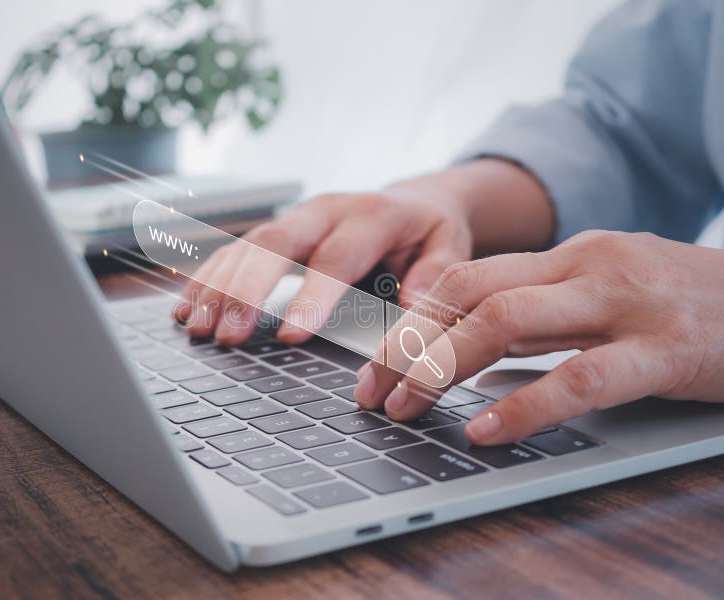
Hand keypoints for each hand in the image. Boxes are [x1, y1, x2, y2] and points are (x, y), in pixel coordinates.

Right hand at [177, 174, 474, 344]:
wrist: (411, 201)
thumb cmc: (429, 231)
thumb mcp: (450, 246)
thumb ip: (436, 275)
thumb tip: (416, 306)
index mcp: (372, 215)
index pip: (335, 257)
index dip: (311, 295)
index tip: (289, 336)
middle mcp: (327, 210)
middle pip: (276, 243)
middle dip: (246, 290)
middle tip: (226, 334)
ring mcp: (298, 217)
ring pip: (248, 245)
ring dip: (218, 286)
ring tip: (196, 326)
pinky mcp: (280, 230)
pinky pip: (237, 249)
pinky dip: (210, 277)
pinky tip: (188, 306)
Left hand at [354, 230, 723, 444]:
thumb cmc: (684, 306)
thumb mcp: (604, 295)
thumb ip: (542, 316)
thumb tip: (470, 353)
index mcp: (567, 255)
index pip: (463, 278)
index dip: (409, 322)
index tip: (375, 364)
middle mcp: (585, 266)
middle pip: (468, 294)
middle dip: (408, 345)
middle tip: (373, 392)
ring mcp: (624, 303)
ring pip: (507, 321)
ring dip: (442, 368)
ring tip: (407, 407)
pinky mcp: (664, 349)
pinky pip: (580, 377)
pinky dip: (525, 406)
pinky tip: (487, 431)